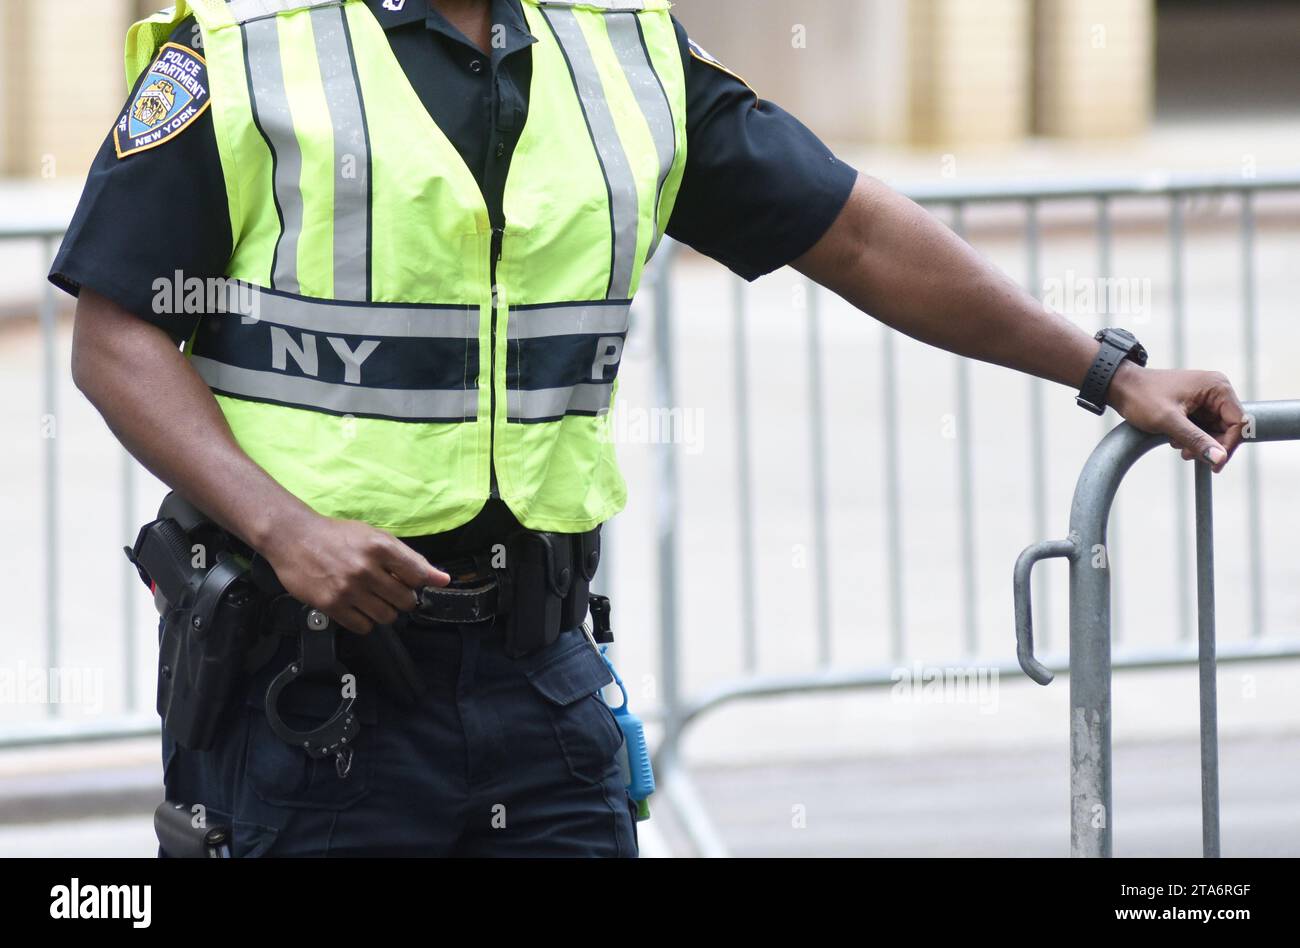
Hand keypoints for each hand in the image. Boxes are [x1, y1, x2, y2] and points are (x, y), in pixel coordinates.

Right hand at [260, 512, 450, 633]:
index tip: (409, 582)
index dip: (417, 583)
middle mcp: (366, 568)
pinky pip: (362, 626)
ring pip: (386, 616)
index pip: (418, 576)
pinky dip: (364, 620)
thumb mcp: (376, 537)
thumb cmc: (337, 536)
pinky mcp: (331, 605)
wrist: (294, 537)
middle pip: (405, 601)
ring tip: (372, 599)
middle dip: (402, 599)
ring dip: (384, 612)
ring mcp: (348, 589)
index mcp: (381, 547)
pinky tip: (357, 607)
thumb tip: (443, 579)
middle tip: (389, 591)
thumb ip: (410, 559)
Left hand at [1108, 363, 1246, 473]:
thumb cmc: (1142, 397)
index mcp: (1217, 387)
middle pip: (1229, 429)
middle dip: (1210, 445)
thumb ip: (1196, 439)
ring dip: (1199, 444)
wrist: (1120, 387)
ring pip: (1216, 431)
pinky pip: (1204, 428)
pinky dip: (1192, 438)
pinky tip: (1175, 440)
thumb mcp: (1168, 421)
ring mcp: (1207, 398)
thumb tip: (1220, 459)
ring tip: (1177, 445)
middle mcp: (1216, 391)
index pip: (1239, 423)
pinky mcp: (1196, 406)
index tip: (1214, 464)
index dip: (1228, 446)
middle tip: (1186, 454)